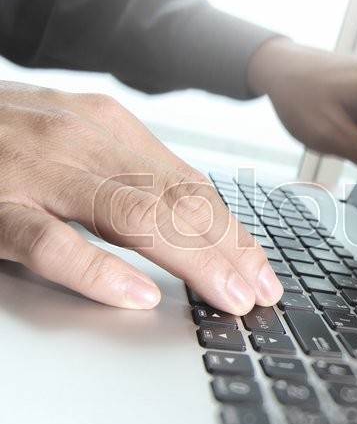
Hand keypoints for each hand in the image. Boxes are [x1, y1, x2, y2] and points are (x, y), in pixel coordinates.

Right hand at [0, 81, 281, 313]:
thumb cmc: (4, 135)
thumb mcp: (75, 140)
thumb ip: (128, 173)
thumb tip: (194, 221)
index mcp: (109, 126)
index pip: (193, 186)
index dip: (235, 232)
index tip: (263, 270)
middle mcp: (82, 141)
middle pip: (177, 201)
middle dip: (229, 251)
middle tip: (260, 292)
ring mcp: (36, 171)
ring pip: (134, 216)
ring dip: (192, 261)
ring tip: (227, 297)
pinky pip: (49, 241)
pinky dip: (97, 271)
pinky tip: (136, 296)